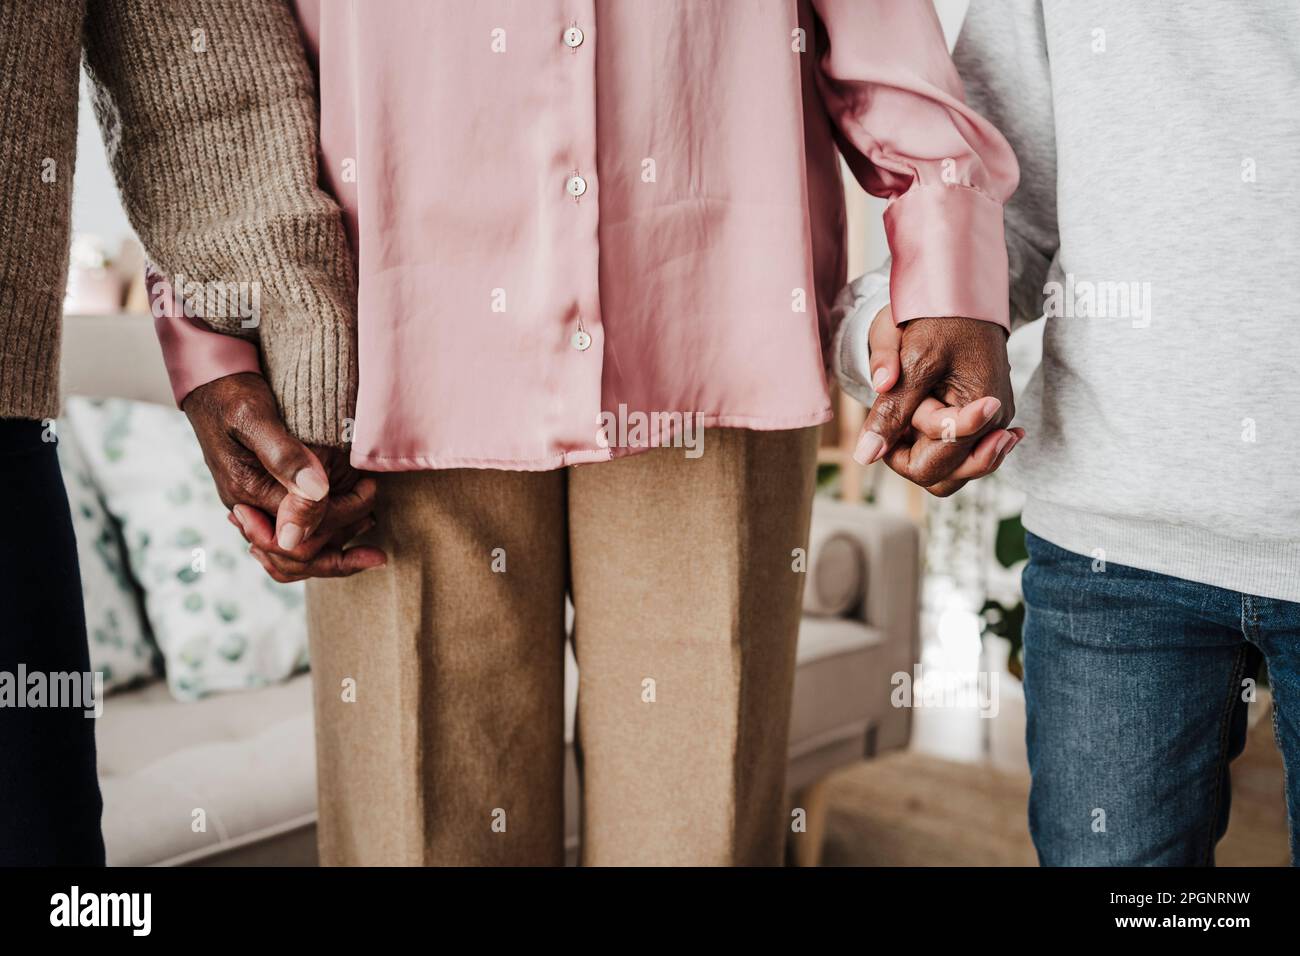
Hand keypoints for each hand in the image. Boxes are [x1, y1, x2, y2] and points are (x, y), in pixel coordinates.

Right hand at [183, 372, 386, 581]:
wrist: (208, 382)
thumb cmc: (231, 393)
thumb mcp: (256, 417)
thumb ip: (285, 456)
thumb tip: (318, 492)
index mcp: (247, 492)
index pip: (301, 532)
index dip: (342, 519)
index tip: (371, 493)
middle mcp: (247, 506)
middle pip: (296, 554)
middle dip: (339, 554)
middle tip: (376, 534)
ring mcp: (252, 504)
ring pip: (293, 550)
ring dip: (332, 546)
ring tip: (368, 526)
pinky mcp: (259, 495)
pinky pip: (289, 531)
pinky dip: (319, 534)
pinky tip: (347, 521)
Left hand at [852, 306, 1022, 496]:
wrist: (962, 289)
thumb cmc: (937, 316)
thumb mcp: (910, 361)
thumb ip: (891, 412)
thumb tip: (864, 456)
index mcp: (981, 413)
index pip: (931, 469)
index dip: (895, 451)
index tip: (885, 413)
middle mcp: (995, 425)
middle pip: (944, 478)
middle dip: (912, 452)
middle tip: (899, 409)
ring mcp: (993, 423)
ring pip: (951, 468)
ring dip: (923, 446)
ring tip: (911, 405)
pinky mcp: (987, 416)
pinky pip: (958, 448)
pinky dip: (934, 436)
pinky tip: (921, 405)